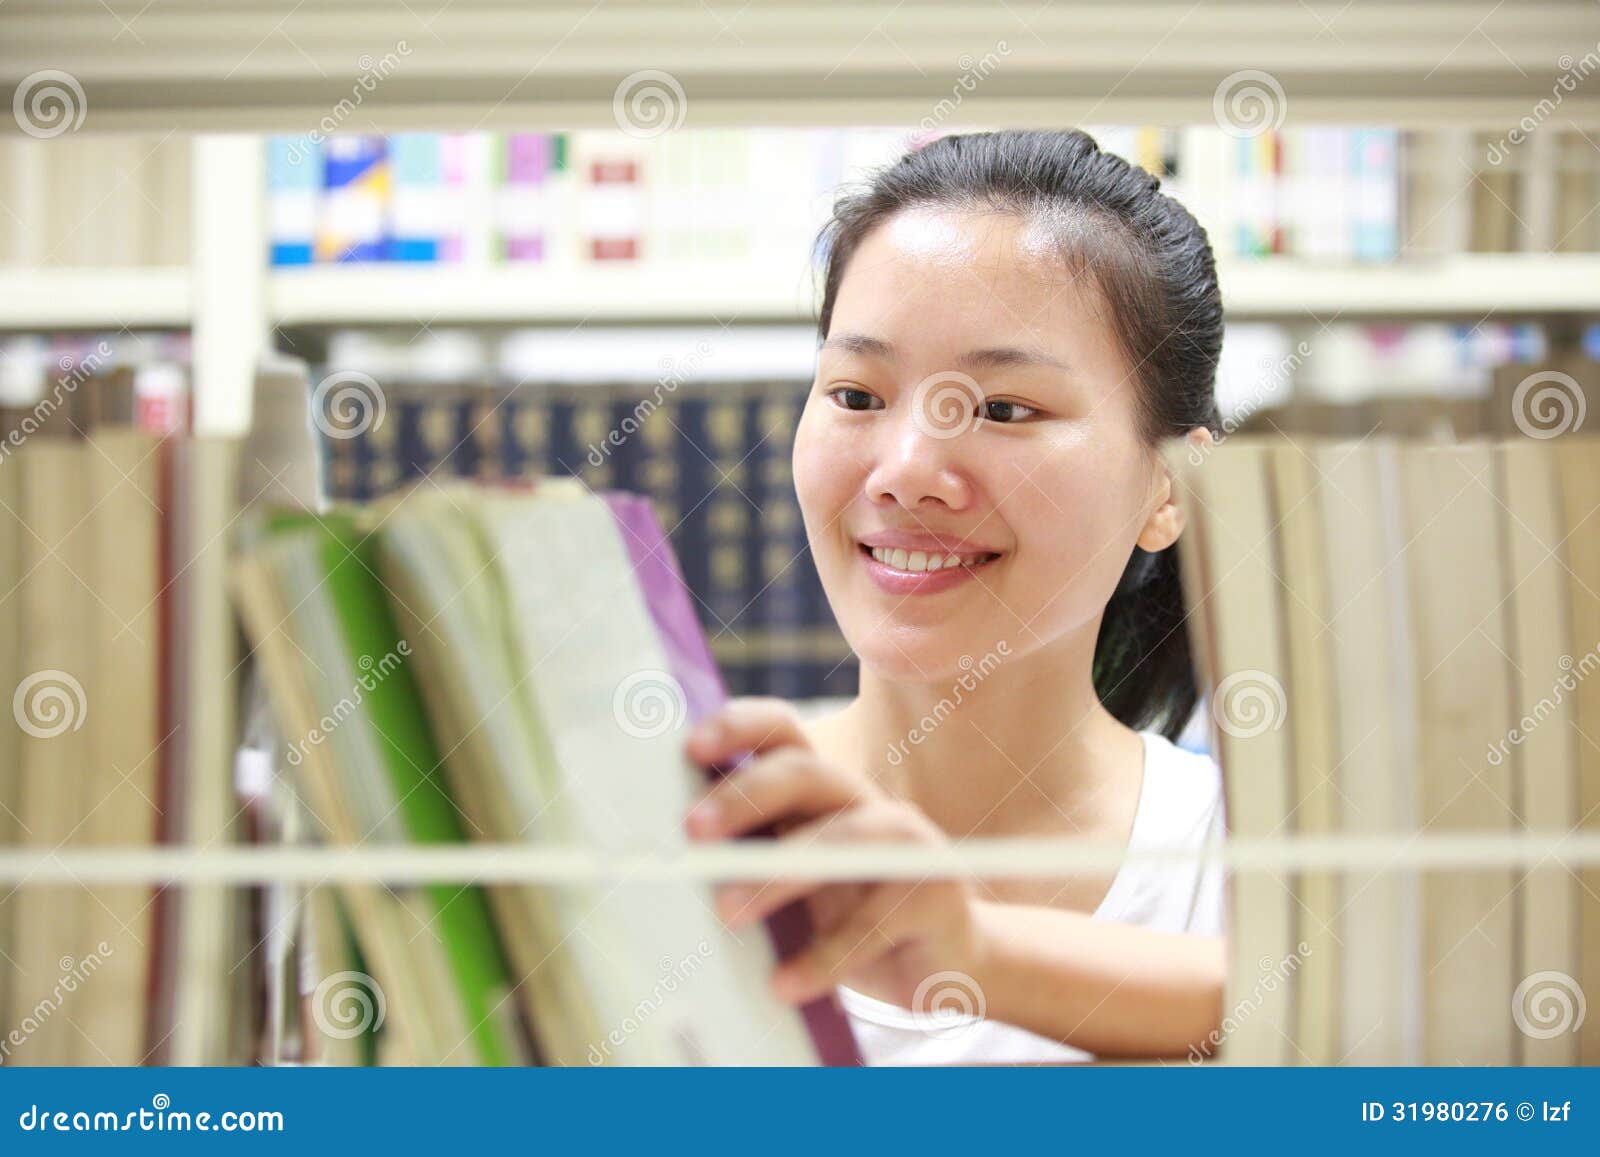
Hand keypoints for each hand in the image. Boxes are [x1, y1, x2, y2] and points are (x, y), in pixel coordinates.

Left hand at [683, 698, 986, 1008]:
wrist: (943, 963)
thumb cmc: (849, 914)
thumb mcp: (796, 882)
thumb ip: (752, 857)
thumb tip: (668, 862)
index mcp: (821, 789)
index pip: (783, 732)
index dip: (740, 727)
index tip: (691, 747)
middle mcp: (863, 803)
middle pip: (806, 773)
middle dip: (745, 796)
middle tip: (692, 831)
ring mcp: (906, 845)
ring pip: (841, 841)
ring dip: (778, 875)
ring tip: (727, 912)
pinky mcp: (937, 894)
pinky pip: (874, 922)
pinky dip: (825, 956)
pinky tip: (785, 983)